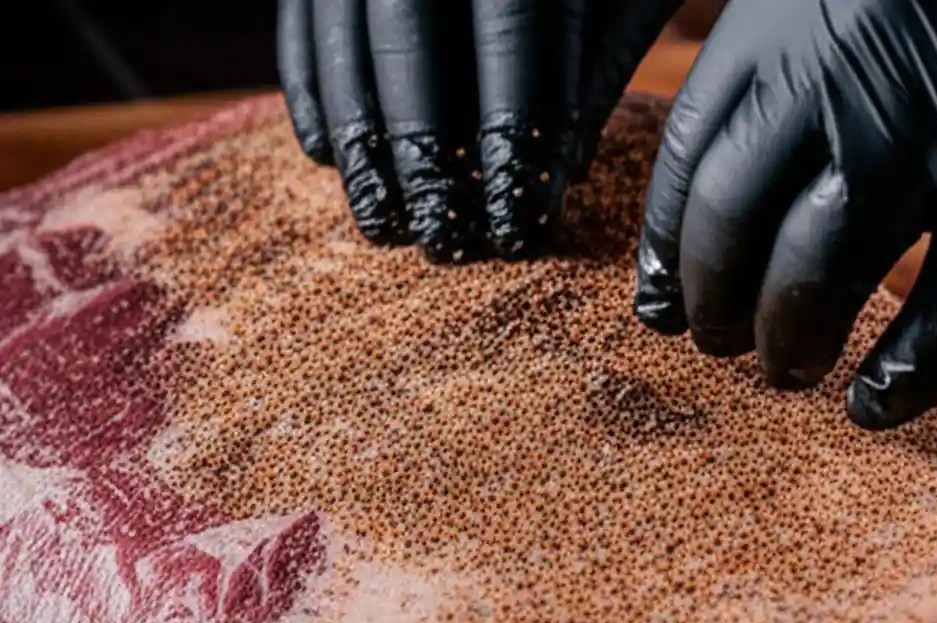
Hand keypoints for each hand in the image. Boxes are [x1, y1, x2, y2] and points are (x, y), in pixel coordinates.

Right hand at [278, 0, 680, 261]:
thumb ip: (595, 63)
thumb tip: (563, 173)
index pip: (512, 45)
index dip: (516, 140)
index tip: (519, 222)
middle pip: (411, 50)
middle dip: (426, 159)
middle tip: (445, 242)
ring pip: (346, 43)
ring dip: (362, 142)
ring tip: (385, 221)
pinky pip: (300, 26)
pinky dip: (311, 89)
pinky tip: (326, 155)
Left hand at [634, 0, 936, 428]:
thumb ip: (799, 54)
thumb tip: (746, 154)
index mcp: (793, 19)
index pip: (694, 153)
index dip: (668, 242)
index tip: (660, 301)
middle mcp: (847, 79)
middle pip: (737, 223)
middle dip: (717, 302)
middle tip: (720, 347)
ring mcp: (935, 136)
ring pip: (820, 274)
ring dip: (791, 341)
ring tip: (787, 373)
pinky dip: (907, 372)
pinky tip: (877, 404)